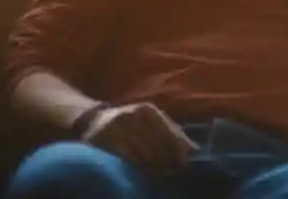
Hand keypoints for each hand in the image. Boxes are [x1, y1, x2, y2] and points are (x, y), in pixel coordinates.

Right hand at [82, 102, 196, 174]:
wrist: (92, 119)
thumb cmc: (130, 121)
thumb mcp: (151, 121)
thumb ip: (172, 132)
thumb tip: (195, 149)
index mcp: (148, 110)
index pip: (168, 133)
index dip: (177, 150)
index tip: (184, 164)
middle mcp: (132, 116)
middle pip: (156, 145)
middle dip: (166, 161)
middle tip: (172, 173)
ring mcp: (116, 127)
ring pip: (140, 153)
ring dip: (152, 167)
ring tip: (160, 176)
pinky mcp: (101, 139)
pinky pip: (124, 157)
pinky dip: (135, 167)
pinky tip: (142, 174)